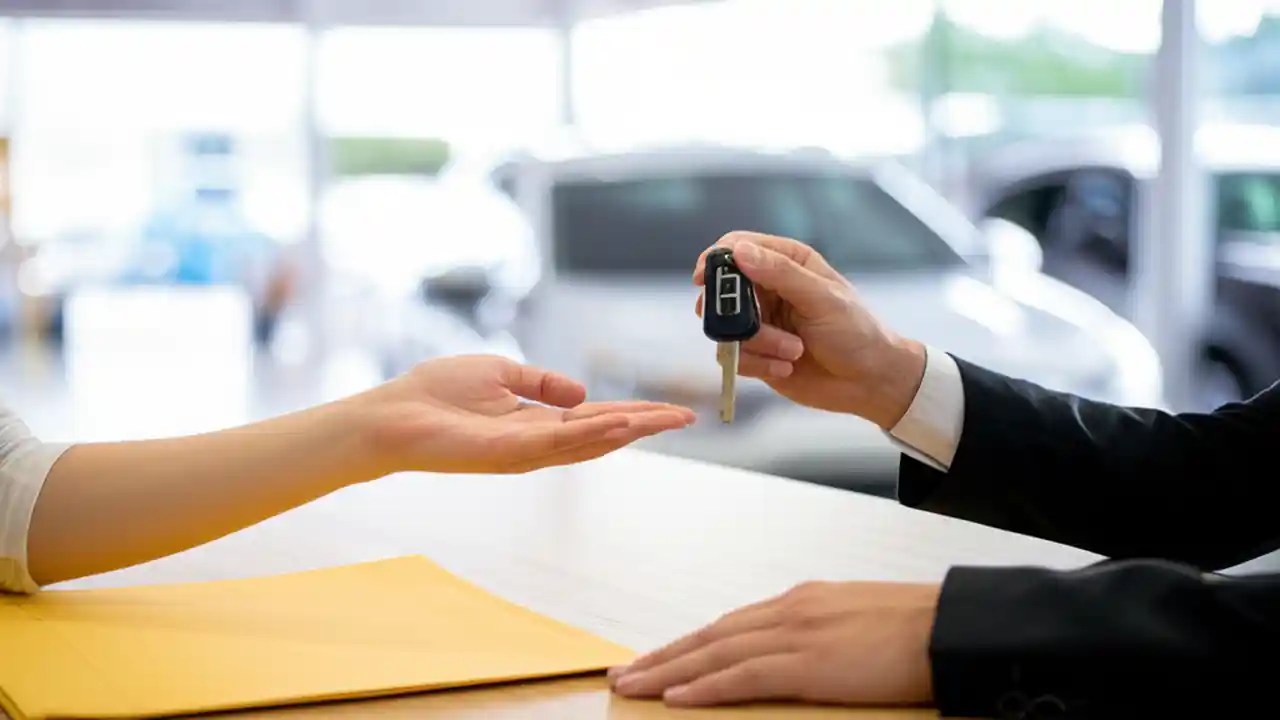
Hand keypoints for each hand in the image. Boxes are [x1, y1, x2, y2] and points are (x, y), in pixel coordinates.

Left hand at [357, 355, 695, 473]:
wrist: (391, 416)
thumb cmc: (435, 393)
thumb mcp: (500, 373)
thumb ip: (541, 383)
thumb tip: (581, 392)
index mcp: (536, 423)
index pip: (596, 418)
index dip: (635, 413)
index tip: (671, 410)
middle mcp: (537, 443)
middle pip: (604, 434)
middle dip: (646, 425)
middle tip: (687, 417)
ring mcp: (525, 452)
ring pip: (590, 442)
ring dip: (631, 430)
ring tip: (667, 419)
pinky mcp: (509, 454)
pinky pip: (559, 443)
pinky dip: (593, 434)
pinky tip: (621, 423)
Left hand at [609, 580, 939, 707]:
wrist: (953, 627)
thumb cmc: (920, 628)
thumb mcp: (860, 621)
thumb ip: (822, 632)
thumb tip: (800, 654)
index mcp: (802, 601)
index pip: (730, 624)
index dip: (690, 643)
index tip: (659, 657)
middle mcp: (790, 610)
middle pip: (710, 635)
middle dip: (663, 656)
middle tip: (624, 673)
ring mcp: (797, 633)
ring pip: (714, 652)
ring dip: (667, 670)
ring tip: (632, 686)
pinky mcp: (808, 661)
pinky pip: (742, 675)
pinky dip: (704, 686)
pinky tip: (675, 696)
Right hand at [694, 232, 925, 428]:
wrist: (869, 382)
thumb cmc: (856, 332)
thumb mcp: (822, 298)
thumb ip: (781, 273)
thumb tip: (739, 252)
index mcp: (787, 262)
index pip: (737, 246)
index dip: (716, 260)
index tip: (703, 278)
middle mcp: (769, 288)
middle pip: (722, 289)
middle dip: (733, 313)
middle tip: (746, 326)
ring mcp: (760, 321)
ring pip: (727, 327)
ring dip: (757, 344)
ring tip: (792, 351)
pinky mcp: (757, 352)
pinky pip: (735, 356)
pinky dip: (759, 364)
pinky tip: (788, 366)